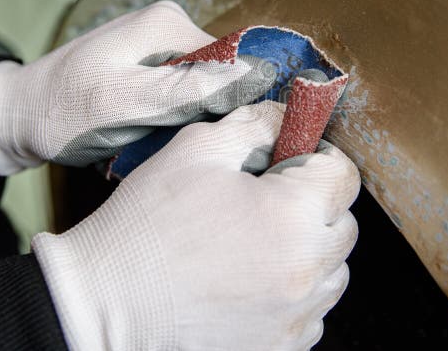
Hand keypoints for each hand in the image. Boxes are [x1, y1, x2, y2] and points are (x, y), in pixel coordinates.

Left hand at [0, 1, 274, 174]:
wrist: (16, 117)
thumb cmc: (61, 112)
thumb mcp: (121, 103)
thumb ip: (184, 90)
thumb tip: (253, 75)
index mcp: (169, 24)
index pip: (236, 64)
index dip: (235, 105)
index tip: (216, 139)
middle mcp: (169, 29)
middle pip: (219, 81)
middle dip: (205, 118)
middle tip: (171, 144)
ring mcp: (157, 51)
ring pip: (200, 97)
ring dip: (184, 125)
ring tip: (153, 144)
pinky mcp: (148, 72)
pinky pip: (178, 102)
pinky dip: (168, 126)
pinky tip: (146, 140)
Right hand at [32, 101, 360, 349]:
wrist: (104, 304)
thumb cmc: (146, 225)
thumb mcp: (195, 150)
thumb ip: (255, 125)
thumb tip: (286, 119)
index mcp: (292, 216)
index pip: (343, 175)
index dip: (318, 157)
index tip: (292, 159)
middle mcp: (307, 273)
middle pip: (343, 225)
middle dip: (315, 204)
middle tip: (267, 198)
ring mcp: (296, 318)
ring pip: (331, 272)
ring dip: (307, 249)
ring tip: (255, 242)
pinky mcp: (280, 348)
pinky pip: (310, 313)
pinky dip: (292, 292)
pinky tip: (250, 280)